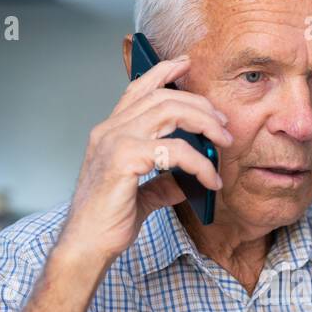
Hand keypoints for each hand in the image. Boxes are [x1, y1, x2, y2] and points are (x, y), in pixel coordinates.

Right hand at [57, 54, 233, 268]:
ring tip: (224, 141)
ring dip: (204, 123)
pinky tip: (211, 179)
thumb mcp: (140, 196)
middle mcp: (109, 131)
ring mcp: (115, 142)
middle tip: (222, 123)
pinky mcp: (124, 160)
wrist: (86, 246)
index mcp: (110, 133)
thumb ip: (161, 184)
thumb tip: (188, 182)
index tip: (185, 64)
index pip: (137, 90)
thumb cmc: (107, 222)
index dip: (162, 72)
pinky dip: (200, 163)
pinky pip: (175, 151)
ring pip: (169, 112)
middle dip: (198, 104)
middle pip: (161, 97)